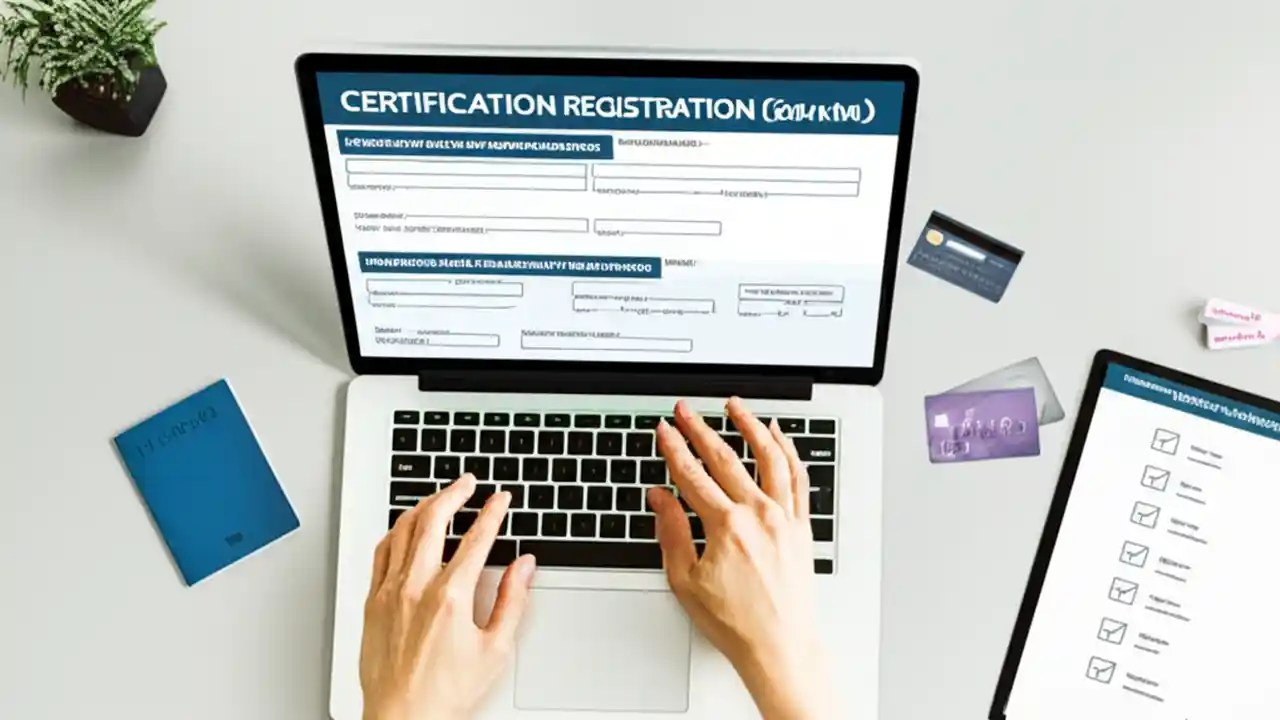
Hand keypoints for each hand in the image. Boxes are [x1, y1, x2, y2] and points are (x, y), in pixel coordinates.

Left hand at [360, 474, 536, 719]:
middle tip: (468, 482)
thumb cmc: (445, 694)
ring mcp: (390, 592)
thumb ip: (512, 601)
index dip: (493, 511)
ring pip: (403, 529)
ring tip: (439, 496)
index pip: (477, 538)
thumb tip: (523, 568)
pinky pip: (381, 552)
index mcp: (451, 596)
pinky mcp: (372, 602)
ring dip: (424, 505)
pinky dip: (395, 531)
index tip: (501, 499)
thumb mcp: (496, 650)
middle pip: (434, 519)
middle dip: (454, 492)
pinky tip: (405, 528)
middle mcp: (416, 587)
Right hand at [649, 398, 832, 719]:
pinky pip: (798, 478)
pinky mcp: (801, 527)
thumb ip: (671, 532)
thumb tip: (660, 498)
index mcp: (726, 526)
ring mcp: (784, 518)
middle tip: (686, 411)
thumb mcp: (686, 580)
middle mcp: (758, 515)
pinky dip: (788, 452)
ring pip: (768, 457)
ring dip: (749, 426)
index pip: (692, 475)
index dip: (673, 449)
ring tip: (735, 407)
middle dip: (700, 429)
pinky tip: (778, 436)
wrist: (780, 646)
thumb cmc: (736, 623)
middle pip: (725, 459)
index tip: (664, 431)